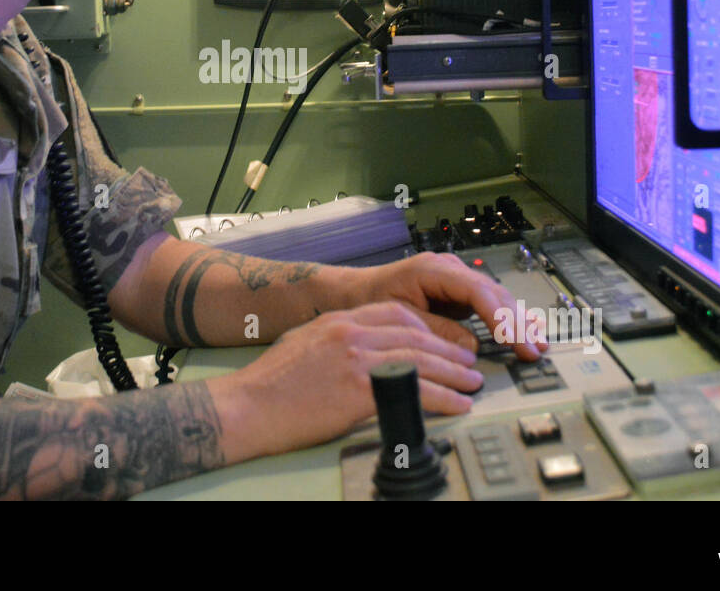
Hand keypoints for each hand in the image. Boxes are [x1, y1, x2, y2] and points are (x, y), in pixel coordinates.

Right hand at [216, 301, 481, 457]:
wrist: (248, 405)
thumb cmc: (269, 384)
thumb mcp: (304, 344)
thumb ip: (336, 340)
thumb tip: (361, 351)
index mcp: (340, 320)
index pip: (396, 314)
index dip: (427, 329)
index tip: (442, 342)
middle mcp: (351, 333)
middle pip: (415, 336)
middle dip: (448, 350)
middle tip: (468, 363)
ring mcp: (357, 359)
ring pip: (421, 360)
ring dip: (453, 374)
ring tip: (470, 384)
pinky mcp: (360, 389)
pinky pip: (415, 391)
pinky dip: (442, 399)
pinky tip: (456, 405)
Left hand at [341, 251, 547, 360]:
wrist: (355, 291)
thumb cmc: (370, 300)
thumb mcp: (398, 317)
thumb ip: (434, 330)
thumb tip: (470, 345)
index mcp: (432, 269)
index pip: (477, 291)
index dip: (500, 318)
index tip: (516, 341)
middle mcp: (449, 269)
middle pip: (493, 293)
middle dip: (517, 322)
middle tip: (535, 350)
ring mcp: (456, 279)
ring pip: (496, 298)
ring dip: (518, 322)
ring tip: (538, 345)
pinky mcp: (458, 292)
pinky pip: (489, 304)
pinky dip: (507, 320)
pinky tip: (526, 333)